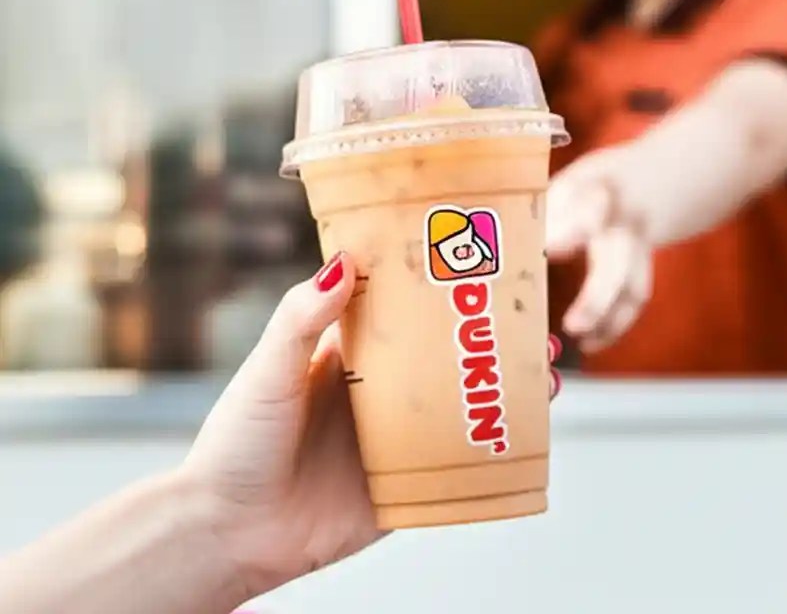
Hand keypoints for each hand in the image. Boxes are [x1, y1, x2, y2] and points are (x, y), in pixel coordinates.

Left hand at [183, 253, 566, 595]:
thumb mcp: (268, 371)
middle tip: (540, 329)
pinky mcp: (406, 487)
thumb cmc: (235, 446)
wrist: (228, 532)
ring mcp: (397, 442)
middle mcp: (380, 396)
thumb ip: (301, 319)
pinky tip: (528, 435)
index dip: (450, 293)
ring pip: (467, 410)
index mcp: (350, 358)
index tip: (489, 269)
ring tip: (549, 378)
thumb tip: (345, 263)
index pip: (409, 314)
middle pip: (452, 360)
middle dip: (499, 344)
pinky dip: (496, 450)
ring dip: (510, 394)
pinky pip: (460, 467)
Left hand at [547, 149, 653, 352]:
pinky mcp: (642, 269)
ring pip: (633, 287)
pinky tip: (589, 343)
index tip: (548, 253)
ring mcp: (639, 249)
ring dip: (607, 319)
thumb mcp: (566, 180)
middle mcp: (623, 222)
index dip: (572, 231)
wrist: (654, 181)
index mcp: (597, 191)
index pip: (589, 207)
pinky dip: (613, 327)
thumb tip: (491, 246)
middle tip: (573, 325)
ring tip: (579, 340)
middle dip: (597, 297)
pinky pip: (634, 302)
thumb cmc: (591, 186)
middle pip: (619, 260)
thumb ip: (539, 209)